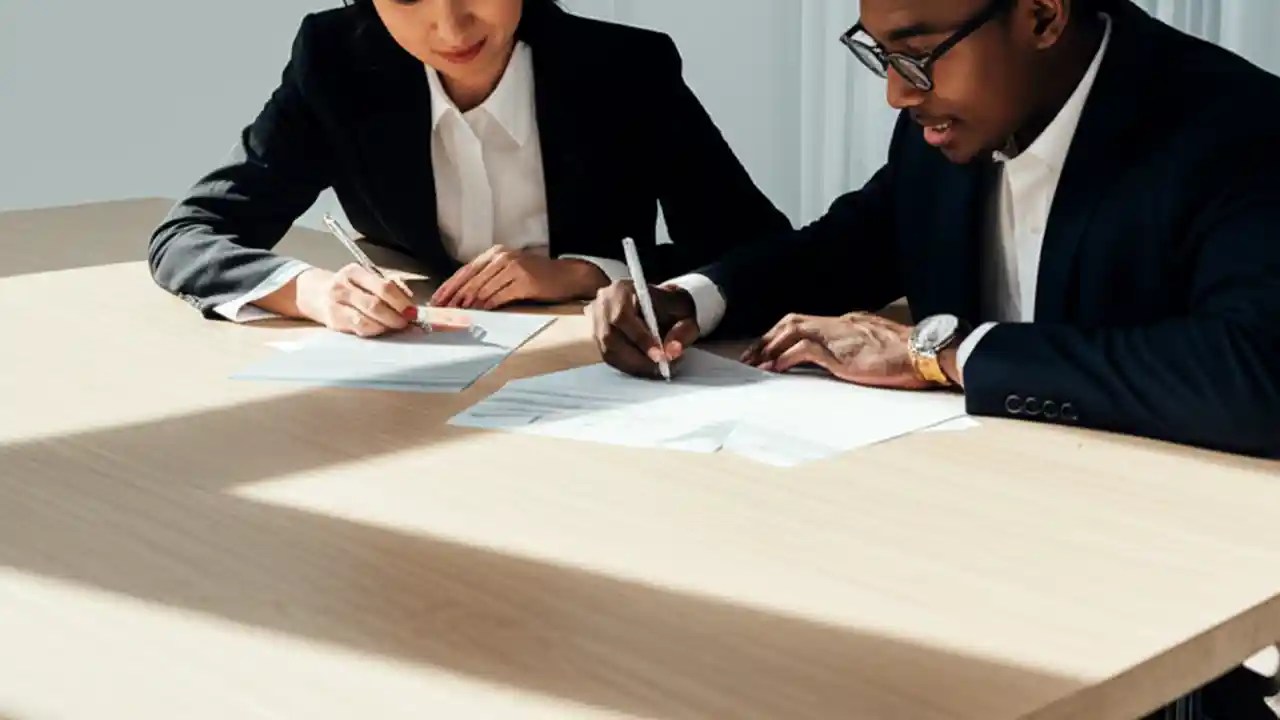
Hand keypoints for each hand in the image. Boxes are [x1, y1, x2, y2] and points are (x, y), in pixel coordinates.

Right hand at [294, 264, 415, 337]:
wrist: (315, 293)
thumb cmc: (350, 286)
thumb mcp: (366, 278)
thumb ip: (389, 286)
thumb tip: (410, 300)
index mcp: (355, 272)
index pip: (383, 286)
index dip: (401, 301)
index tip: (413, 311)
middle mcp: (343, 286)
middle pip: (375, 304)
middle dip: (395, 316)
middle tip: (407, 322)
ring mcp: (336, 305)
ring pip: (366, 319)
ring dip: (385, 326)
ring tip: (396, 327)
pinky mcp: (334, 321)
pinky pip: (358, 328)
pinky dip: (374, 331)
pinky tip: (381, 330)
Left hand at [430, 247, 607, 309]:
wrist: (567, 276)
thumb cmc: (538, 276)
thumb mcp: (510, 271)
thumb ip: (490, 278)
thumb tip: (464, 297)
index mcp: (496, 253)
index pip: (466, 270)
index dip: (449, 286)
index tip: (437, 299)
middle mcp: (502, 256)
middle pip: (471, 279)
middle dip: (453, 296)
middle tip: (441, 310)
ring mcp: (513, 267)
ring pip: (483, 288)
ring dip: (468, 303)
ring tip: (455, 314)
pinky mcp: (524, 281)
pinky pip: (499, 296)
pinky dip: (487, 305)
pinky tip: (478, 312)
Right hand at [587, 280, 699, 378]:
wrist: (659, 306)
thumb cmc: (670, 307)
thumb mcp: (684, 313)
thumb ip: (682, 331)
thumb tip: (673, 351)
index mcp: (621, 290)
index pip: (622, 316)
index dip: (640, 338)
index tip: (659, 355)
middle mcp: (603, 304)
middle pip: (611, 337)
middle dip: (638, 357)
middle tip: (660, 367)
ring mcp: (596, 321)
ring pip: (609, 350)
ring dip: (634, 364)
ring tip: (655, 368)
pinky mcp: (596, 337)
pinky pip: (608, 357)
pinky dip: (628, 366)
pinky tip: (644, 367)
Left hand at [741, 312, 933, 389]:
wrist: (927, 353)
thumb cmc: (909, 357)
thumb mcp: (877, 350)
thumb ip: (858, 350)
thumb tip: (846, 360)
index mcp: (848, 322)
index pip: (806, 323)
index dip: (782, 336)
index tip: (767, 350)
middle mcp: (840, 323)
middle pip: (792, 321)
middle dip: (767, 338)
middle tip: (750, 356)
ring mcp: (839, 334)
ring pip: (792, 331)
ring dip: (769, 347)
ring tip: (754, 364)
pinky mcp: (841, 351)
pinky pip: (803, 350)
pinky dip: (785, 357)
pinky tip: (774, 369)